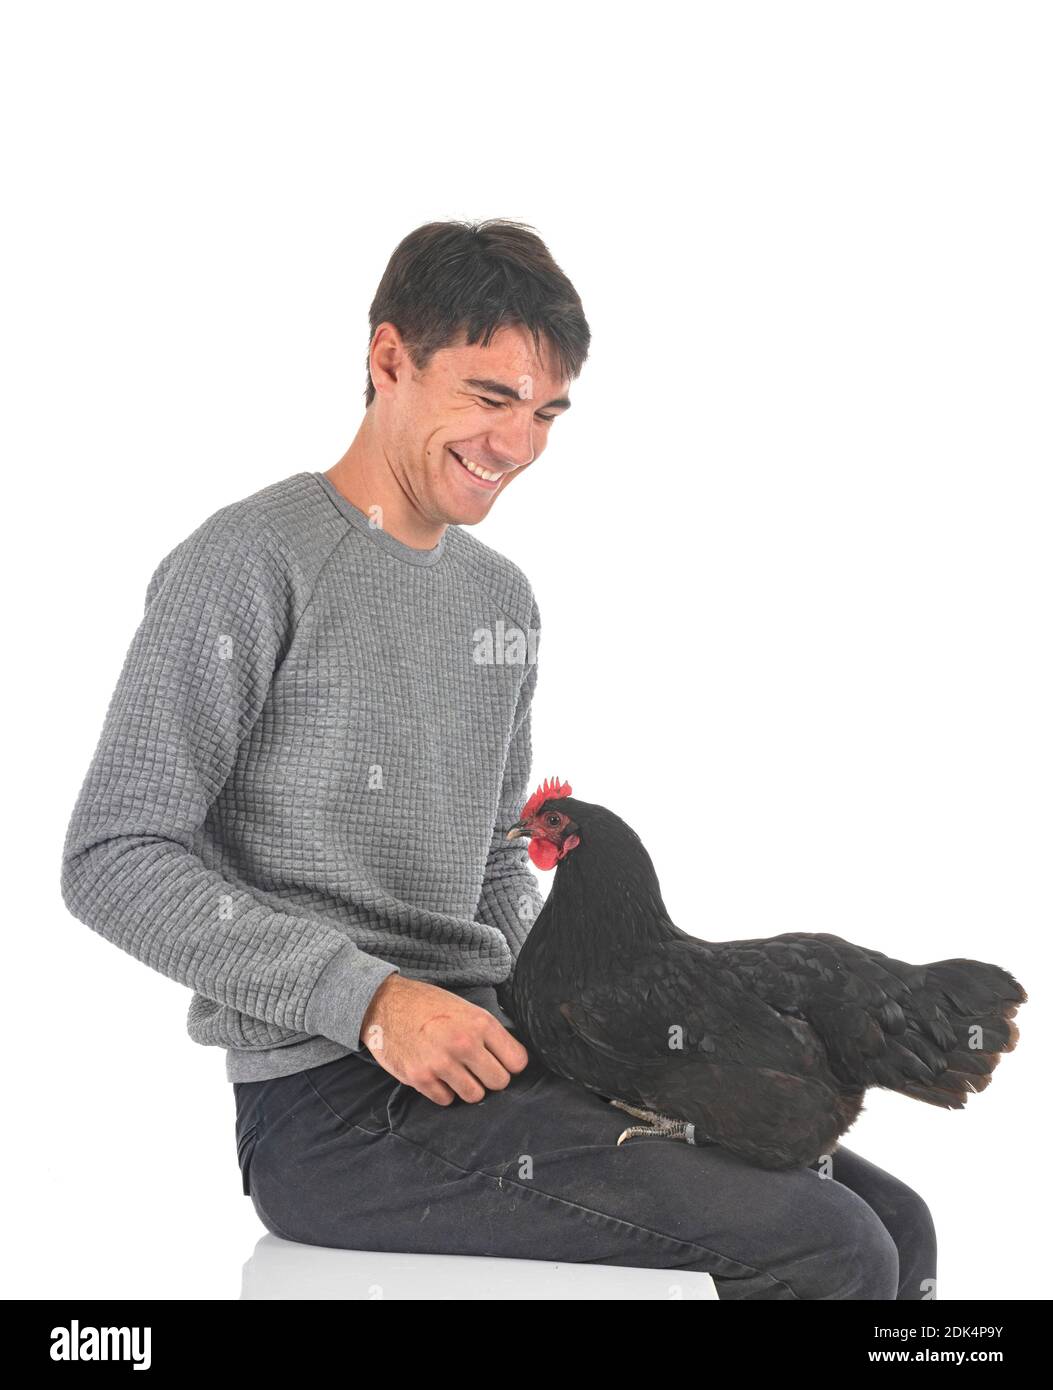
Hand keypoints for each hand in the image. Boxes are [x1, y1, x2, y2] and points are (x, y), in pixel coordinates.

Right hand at [359, 976, 529, 1105]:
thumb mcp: (465, 1008)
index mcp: (480, 1023)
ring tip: (455, 1070)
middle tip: (476, 1068)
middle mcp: (464, 1043)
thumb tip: (512, 1060)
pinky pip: (446, 1100)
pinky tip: (435, 1073)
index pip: (517, 1061)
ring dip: (467, 1086)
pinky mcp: (420, 1078)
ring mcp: (442, 1063)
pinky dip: (443, 1090)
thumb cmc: (428, 1005)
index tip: (500, 1060)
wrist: (385, 1003)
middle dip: (490, 1077)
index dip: (509, 1063)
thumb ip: (488, 1033)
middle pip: (499, 1082)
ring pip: (475, 1095)